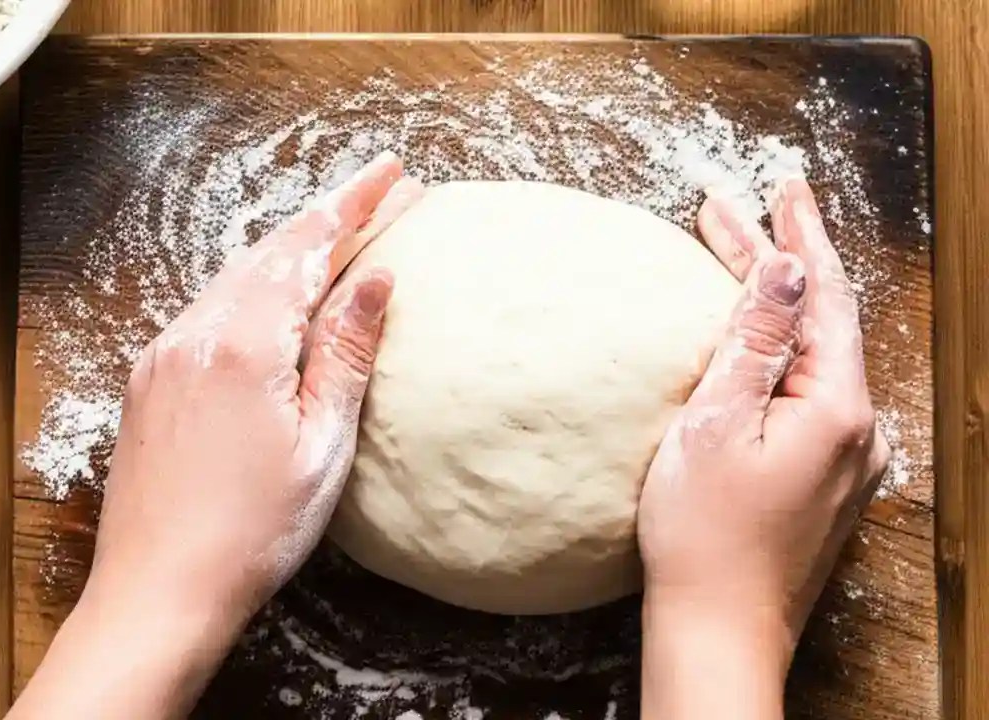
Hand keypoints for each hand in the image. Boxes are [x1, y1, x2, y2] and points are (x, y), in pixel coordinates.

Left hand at [8, 152, 422, 719]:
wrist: (156, 593)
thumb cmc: (250, 535)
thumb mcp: (321, 447)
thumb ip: (345, 354)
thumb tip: (376, 280)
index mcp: (244, 345)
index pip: (308, 250)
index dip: (354, 204)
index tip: (391, 172)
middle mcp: (194, 335)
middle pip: (269, 252)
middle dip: (328, 219)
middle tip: (380, 196)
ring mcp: (163, 355)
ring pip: (234, 277)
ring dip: (288, 251)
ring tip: (337, 238)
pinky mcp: (148, 379)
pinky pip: (207, 310)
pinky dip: (251, 289)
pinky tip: (274, 297)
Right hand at [638, 180, 890, 718]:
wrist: (718, 628)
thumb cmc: (703, 534)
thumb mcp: (715, 424)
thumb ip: (754, 340)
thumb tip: (789, 266)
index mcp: (836, 408)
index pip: (821, 295)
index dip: (796, 234)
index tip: (778, 184)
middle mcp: (858, 429)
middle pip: (818, 320)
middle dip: (777, 259)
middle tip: (734, 209)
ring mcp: (848, 457)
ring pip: (814, 355)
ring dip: (776, 304)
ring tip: (741, 259)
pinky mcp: (828, 479)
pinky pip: (811, 392)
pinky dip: (781, 352)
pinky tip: (760, 341)